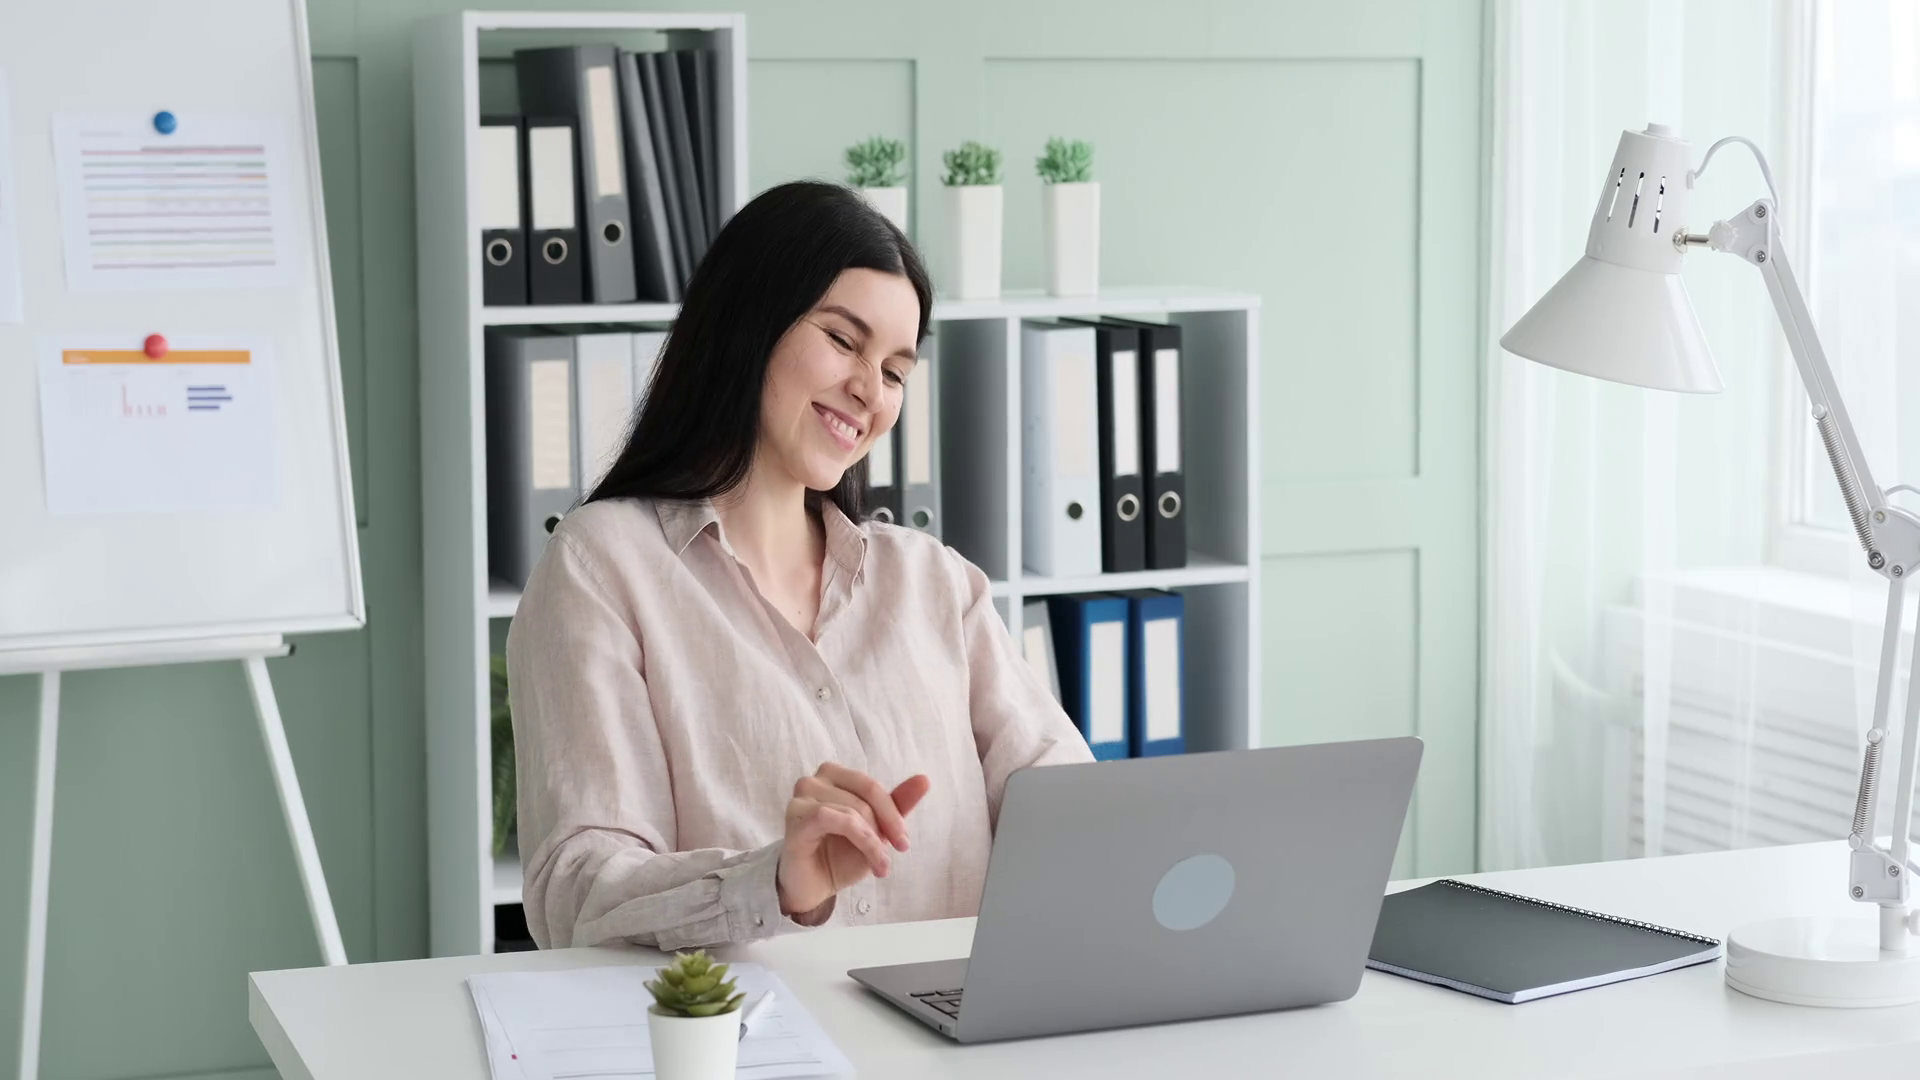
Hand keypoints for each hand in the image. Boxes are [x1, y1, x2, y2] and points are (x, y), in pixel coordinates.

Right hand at [777, 764, 930, 918]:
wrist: (814, 888)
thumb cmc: (840, 855)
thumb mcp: (876, 830)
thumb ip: (897, 805)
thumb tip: (924, 780)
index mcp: (833, 776)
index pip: (870, 784)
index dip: (893, 811)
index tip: (904, 841)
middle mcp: (813, 781)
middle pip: (864, 793)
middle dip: (886, 825)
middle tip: (897, 852)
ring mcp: (800, 799)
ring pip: (852, 809)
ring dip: (873, 840)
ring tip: (880, 866)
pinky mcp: (794, 820)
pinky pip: (831, 818)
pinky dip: (859, 839)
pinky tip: (870, 862)